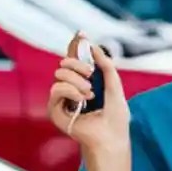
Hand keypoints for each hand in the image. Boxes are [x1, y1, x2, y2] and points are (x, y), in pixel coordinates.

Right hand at [47, 32, 129, 154]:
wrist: (110, 136)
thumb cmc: (115, 117)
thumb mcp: (114, 85)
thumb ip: (106, 65)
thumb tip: (94, 47)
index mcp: (86, 82)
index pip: (76, 60)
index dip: (76, 46)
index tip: (81, 34)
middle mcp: (72, 88)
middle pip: (66, 62)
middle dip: (79, 64)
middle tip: (91, 75)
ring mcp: (63, 99)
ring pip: (60, 73)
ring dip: (77, 80)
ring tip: (90, 93)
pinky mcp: (55, 109)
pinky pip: (56, 88)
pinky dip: (70, 91)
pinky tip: (82, 100)